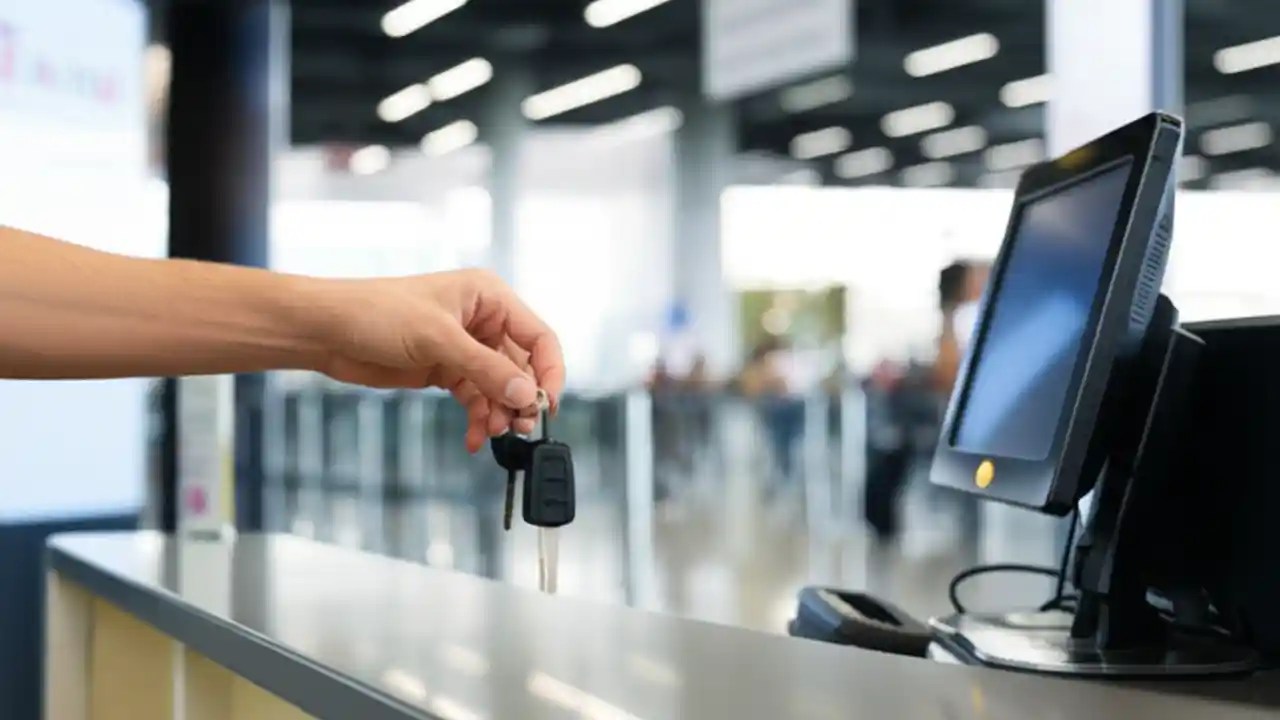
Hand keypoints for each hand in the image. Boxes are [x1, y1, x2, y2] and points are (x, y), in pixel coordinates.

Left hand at [306, 269, 563, 451]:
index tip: (545, 404)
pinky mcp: (445, 370)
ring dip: (499, 412)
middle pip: (521, 366)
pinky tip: (474, 438)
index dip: (549, 371)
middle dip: (520, 398)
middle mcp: (482, 320)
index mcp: (489, 297)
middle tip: (518, 426)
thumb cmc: (376, 313)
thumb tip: (525, 394)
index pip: (539, 336)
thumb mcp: (437, 340)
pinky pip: (475, 398)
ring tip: (491, 432)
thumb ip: (485, 369)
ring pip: (499, 387)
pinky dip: (477, 419)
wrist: (327, 330)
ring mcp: (464, 347)